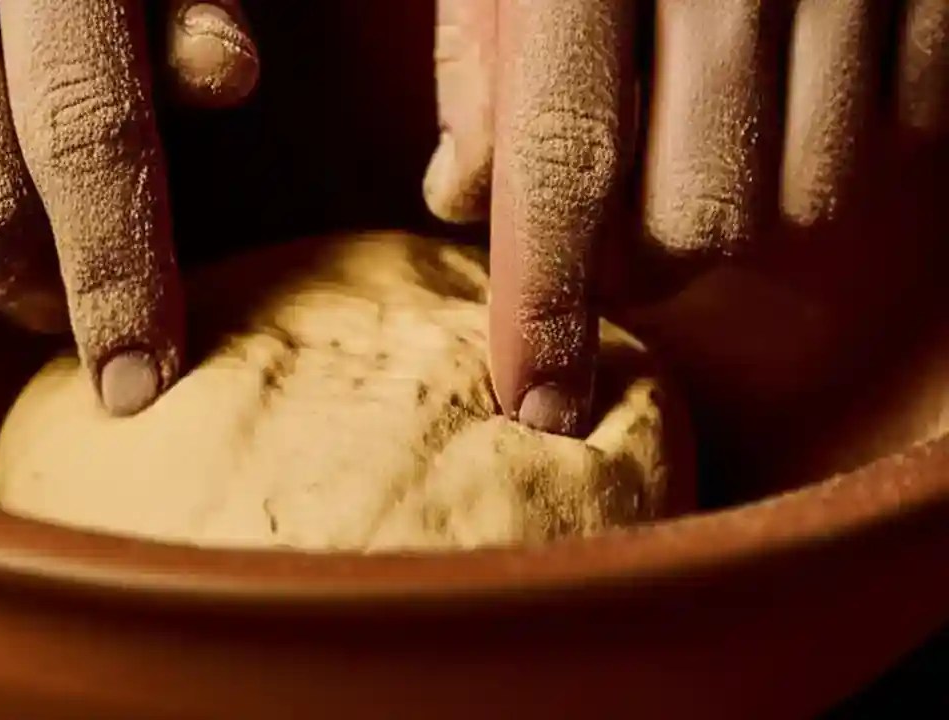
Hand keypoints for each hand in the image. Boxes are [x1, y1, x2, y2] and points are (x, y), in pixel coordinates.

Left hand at [425, 0, 948, 434]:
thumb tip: (465, 200)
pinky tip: (789, 89)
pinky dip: (838, 144)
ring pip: (808, 193)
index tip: (535, 406)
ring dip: (740, 207)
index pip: (559, 160)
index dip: (545, 302)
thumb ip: (476, 56)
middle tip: (608, 226)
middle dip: (642, 258)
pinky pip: (902, 127)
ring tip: (698, 140)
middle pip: (698, 210)